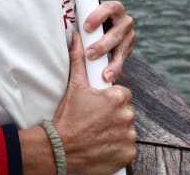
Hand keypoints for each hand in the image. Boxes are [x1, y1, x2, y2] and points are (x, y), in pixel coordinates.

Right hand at [52, 33, 135, 173]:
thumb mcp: (74, 86)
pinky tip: (103, 146)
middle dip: (114, 116)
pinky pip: (127, 148)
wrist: (61, 149)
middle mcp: (126, 115)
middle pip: (125, 112)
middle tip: (95, 121)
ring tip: (98, 134)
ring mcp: (128, 135)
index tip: (98, 107)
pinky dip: (118, 148)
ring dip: (116, 132)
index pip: (122, 95)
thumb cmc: (68, 117)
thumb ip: (78, 59)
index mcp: (117, 97)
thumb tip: (77, 36)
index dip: (109, 100)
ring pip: (126, 129)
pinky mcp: (128, 152)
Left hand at [83, 0, 134, 83]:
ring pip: (121, 48)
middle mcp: (124, 21)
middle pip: (117, 32)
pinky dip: (115, 69)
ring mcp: (128, 36)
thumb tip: (67, 29)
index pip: (109, 8)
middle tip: (89, 54)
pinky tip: (108, 77)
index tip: (85, 28)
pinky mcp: (128, 50)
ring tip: (103, 74)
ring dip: (111, 62)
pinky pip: (122, 61)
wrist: (100, 31)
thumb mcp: (85, 19)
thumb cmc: (88, 23)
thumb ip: (79, 20)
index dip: (98, 17)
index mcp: (114, 9)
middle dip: (102, 44)